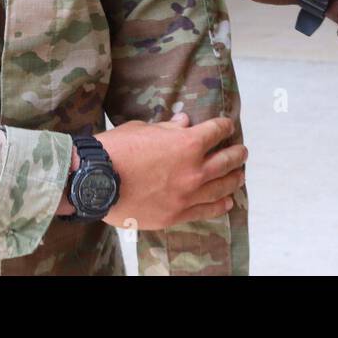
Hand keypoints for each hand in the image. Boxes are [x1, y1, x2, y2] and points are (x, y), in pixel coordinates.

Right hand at [57, 113, 246, 228]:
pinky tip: (228, 201)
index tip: (227, 126)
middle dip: (236, 154)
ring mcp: (186, 195)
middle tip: (241, 152)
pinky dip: (220, 205)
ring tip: (240, 175)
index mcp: (187, 143)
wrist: (95, 181)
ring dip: (234, 179)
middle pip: (226, 161)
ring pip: (221, 187)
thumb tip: (184, 122)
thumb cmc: (117, 149)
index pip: (215, 132)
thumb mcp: (144, 129)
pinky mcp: (176, 214)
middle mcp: (193, 170)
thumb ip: (169, 128)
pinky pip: (206, 210)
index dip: (224, 127)